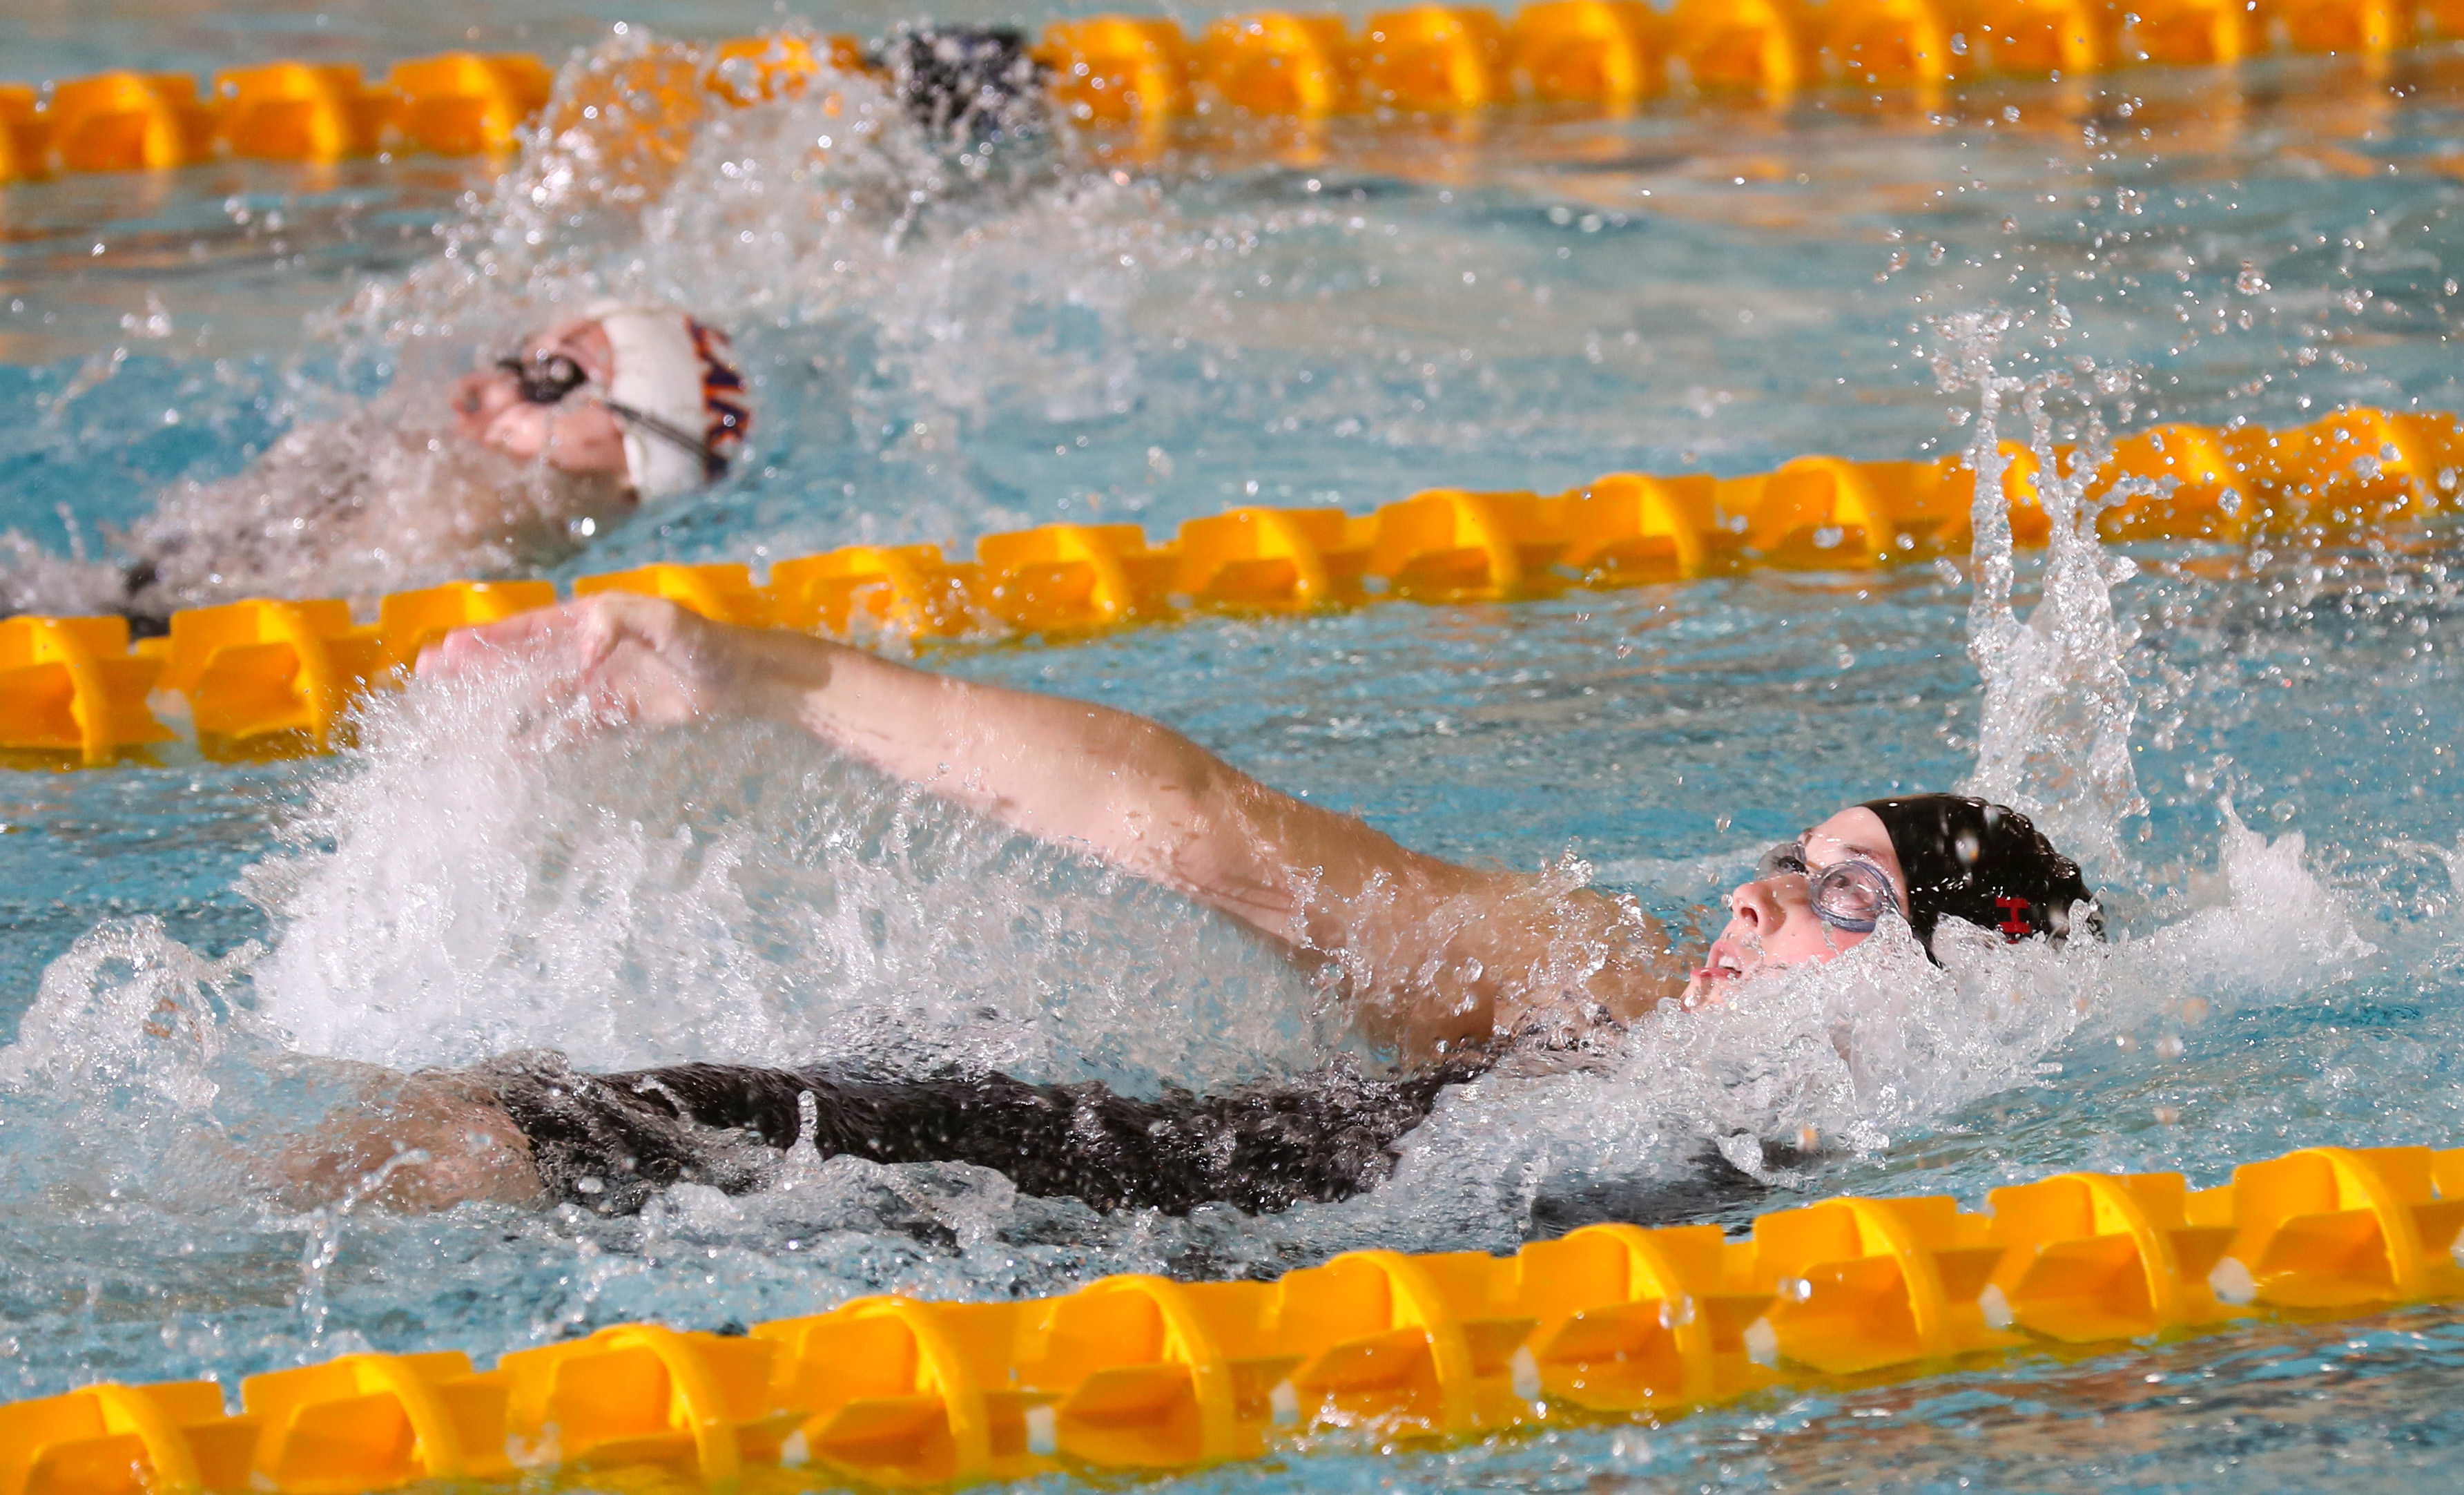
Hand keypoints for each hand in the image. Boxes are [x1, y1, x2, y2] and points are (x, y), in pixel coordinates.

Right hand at [416, 592, 766, 725]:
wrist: (747, 679)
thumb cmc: (709, 643)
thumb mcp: (667, 622)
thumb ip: (621, 623)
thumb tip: (580, 646)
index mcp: (594, 619)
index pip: (529, 629)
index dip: (486, 640)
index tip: (446, 649)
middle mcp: (591, 648)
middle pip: (522, 659)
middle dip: (476, 667)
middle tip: (427, 675)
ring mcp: (601, 681)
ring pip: (538, 695)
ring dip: (500, 705)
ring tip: (459, 721)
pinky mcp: (618, 712)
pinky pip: (570, 727)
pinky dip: (542, 740)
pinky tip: (512, 754)